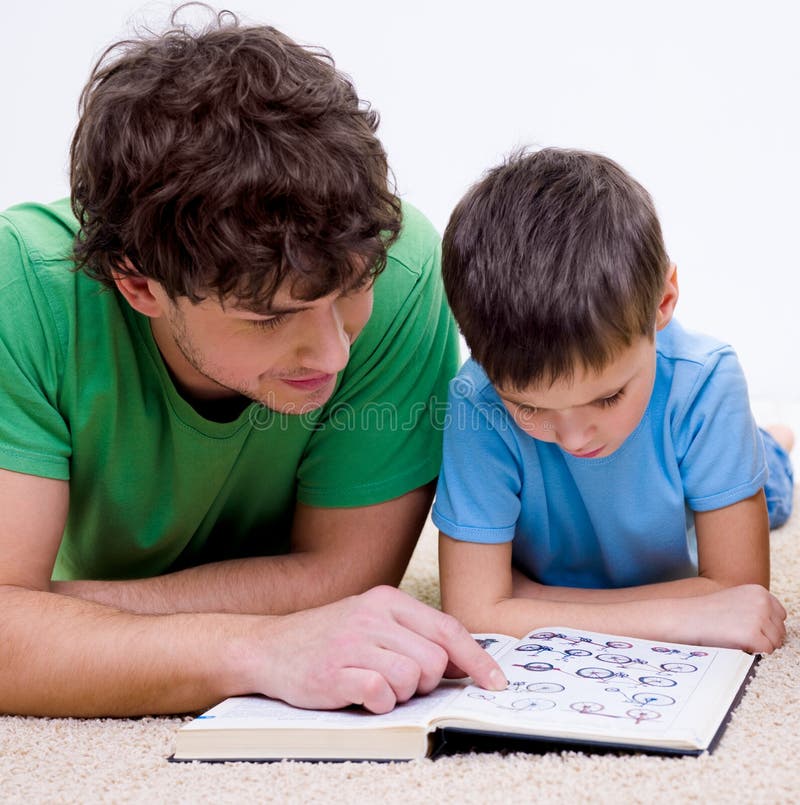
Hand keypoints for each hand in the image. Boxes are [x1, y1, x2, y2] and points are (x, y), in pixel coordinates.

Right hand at [254, 586, 507, 713]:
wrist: (268, 647)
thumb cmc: (328, 638)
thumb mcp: (372, 622)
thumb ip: (415, 635)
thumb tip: (465, 662)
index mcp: (387, 600)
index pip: (447, 629)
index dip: (477, 659)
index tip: (496, 683)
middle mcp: (373, 616)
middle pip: (435, 661)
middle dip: (425, 682)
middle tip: (397, 680)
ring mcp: (353, 642)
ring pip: (412, 679)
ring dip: (399, 694)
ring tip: (373, 684)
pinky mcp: (336, 671)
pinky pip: (381, 694)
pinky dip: (377, 703)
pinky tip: (359, 693)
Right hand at [684, 584, 785, 652]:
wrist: (685, 618)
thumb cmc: (707, 613)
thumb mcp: (736, 600)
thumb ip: (757, 608)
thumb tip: (775, 626)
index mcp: (759, 591)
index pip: (780, 615)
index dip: (766, 626)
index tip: (748, 627)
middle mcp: (762, 601)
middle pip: (780, 630)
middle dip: (764, 637)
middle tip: (739, 634)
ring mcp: (759, 617)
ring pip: (775, 643)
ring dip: (759, 645)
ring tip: (735, 637)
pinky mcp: (753, 635)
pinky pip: (766, 652)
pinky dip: (753, 652)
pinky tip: (736, 644)